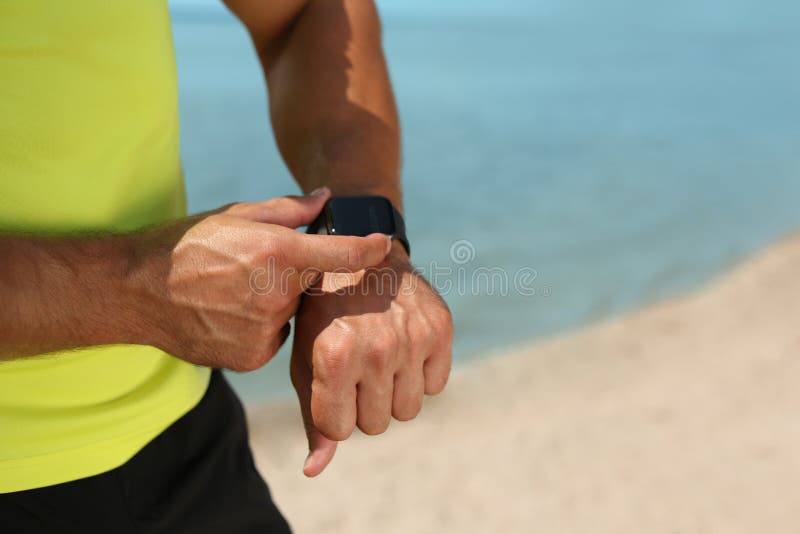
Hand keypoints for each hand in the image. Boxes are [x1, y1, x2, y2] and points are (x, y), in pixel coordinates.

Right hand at [130, 189, 391, 370]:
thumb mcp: (235, 213)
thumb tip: (326, 198)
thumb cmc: (186, 244)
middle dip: (295, 277)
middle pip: (311, 287)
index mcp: (276, 253)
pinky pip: (274, 339)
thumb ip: (288, 210)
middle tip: (256, 267)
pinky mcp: (253, 357)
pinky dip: (261, 327)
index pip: (338, 253)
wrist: (135, 291)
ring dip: (277, 304)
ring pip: (293, 316)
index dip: (366, 249)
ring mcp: (265, 331)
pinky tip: (228, 315)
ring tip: (233, 293)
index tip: (385, 245)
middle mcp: (276, 295)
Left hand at [291, 243, 452, 475]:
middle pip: (376, 424)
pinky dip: (421, 373)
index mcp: (334, 356)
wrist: (362, 254)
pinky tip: (404, 344)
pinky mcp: (441, 329)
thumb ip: (312, 417)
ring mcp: (413, 339)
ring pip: (408, 410)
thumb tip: (314, 470)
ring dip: (393, 392)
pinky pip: (435, 385)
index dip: (334, 411)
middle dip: (363, 403)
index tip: (332, 383)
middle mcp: (376, 349)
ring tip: (380, 355)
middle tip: (356, 365)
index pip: (341, 429)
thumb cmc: (324, 315)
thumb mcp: (305, 360)